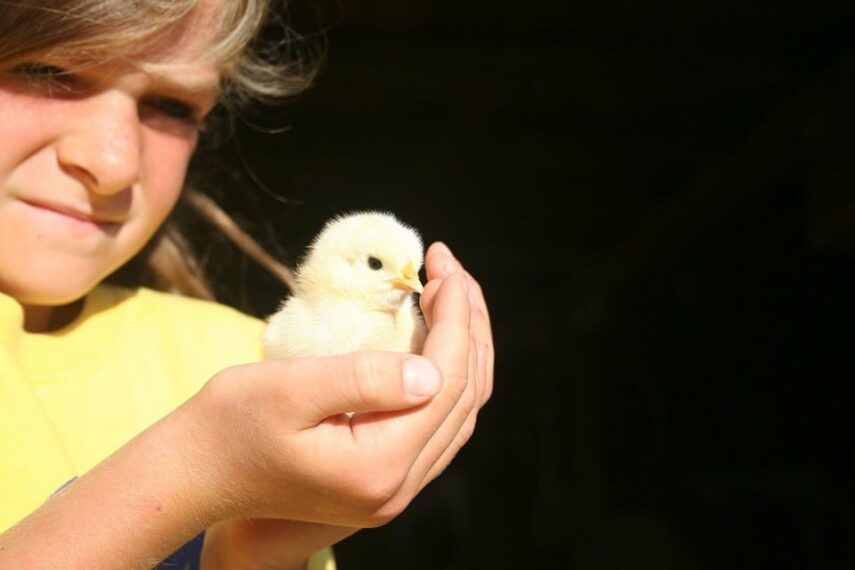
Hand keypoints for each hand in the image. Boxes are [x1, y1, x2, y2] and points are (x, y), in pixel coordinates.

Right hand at [194, 242, 492, 564]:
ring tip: (453, 299)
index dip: (456, 321)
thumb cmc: (227, 426)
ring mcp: (392, 492)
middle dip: (467, 328)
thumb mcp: (288, 390)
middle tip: (452, 272)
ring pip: (456, 414)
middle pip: (462, 399)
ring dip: (463, 353)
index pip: (444, 383)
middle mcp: (395, 489)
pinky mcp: (382, 483)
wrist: (192, 475)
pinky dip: (445, 379)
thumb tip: (432, 369)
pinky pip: (436, 427)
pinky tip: (434, 343)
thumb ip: (363, 379)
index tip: (446, 269)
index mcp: (377, 467)